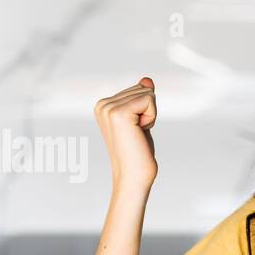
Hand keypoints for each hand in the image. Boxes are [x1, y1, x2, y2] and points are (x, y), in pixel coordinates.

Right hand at [93, 77, 157, 194]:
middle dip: (148, 111)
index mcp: (104, 105)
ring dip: (150, 115)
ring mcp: (109, 108)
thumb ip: (142, 97)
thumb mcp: (141, 118)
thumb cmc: (138, 152)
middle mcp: (103, 104)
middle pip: (142, 88)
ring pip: (147, 93)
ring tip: (137, 133)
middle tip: (137, 133)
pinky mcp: (119, 113)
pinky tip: (140, 132)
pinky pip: (149, 100)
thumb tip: (147, 79)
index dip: (145, 110)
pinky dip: (152, 117)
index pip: (138, 89)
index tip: (135, 129)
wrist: (134, 176)